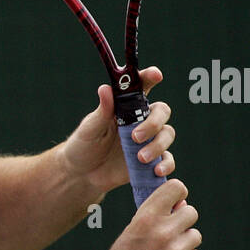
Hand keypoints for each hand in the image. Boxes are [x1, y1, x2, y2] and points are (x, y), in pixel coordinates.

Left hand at [60, 66, 174, 195]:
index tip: (155, 75)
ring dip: (158, 145)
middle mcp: (140, 121)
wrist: (82, 175)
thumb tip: (105, 88)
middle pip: (161, 111)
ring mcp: (147, 140)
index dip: (150, 77)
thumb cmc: (84, 146)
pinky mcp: (150, 161)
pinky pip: (167, 159)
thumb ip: (102, 111)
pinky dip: (167, 164)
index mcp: (125, 107)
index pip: (142, 87)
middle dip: (154, 122)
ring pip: (167, 134)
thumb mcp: (89, 129)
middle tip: (135, 136)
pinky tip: (157, 171)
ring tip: (140, 158)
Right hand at [78, 178, 201, 249]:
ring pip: (195, 235)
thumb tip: (183, 205)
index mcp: (145, 218)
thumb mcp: (131, 232)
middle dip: (182, 222)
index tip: (174, 204)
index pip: (176, 188)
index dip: (178, 195)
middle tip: (168, 235)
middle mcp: (162, 232)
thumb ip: (156, 217)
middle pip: (191, 212)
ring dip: (184, 243)